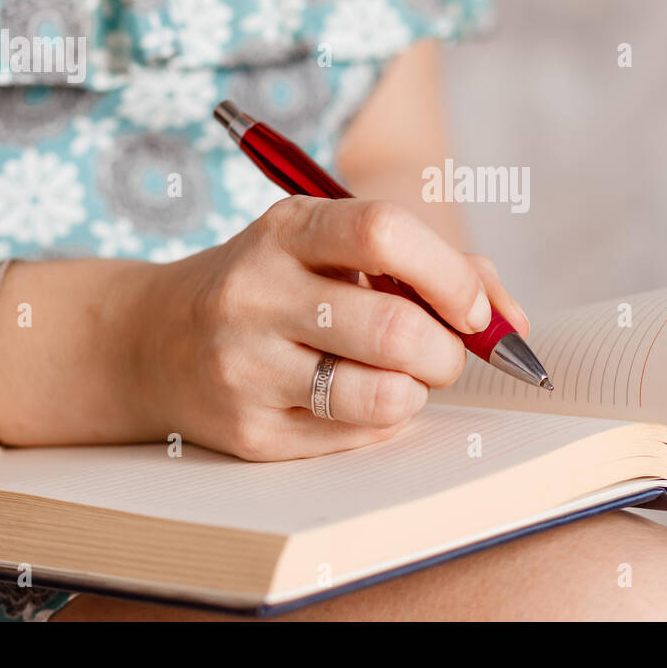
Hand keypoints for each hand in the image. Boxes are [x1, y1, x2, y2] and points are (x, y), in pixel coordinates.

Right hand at [134, 197, 530, 460]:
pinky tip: (355, 398)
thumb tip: (514, 326)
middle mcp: (257, 293)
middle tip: (444, 353)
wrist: (153, 341)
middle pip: (396, 330)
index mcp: (286, 228)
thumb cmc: (279, 285)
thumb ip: (434, 265)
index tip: (474, 310)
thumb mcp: (333, 247)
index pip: (384, 232)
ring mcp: (246, 368)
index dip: (450, 275)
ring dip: (418, 391)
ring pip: (384, 397)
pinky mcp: (249, 433)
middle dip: (448, 352)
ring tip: (400, 376)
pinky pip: (356, 439)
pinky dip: (382, 421)